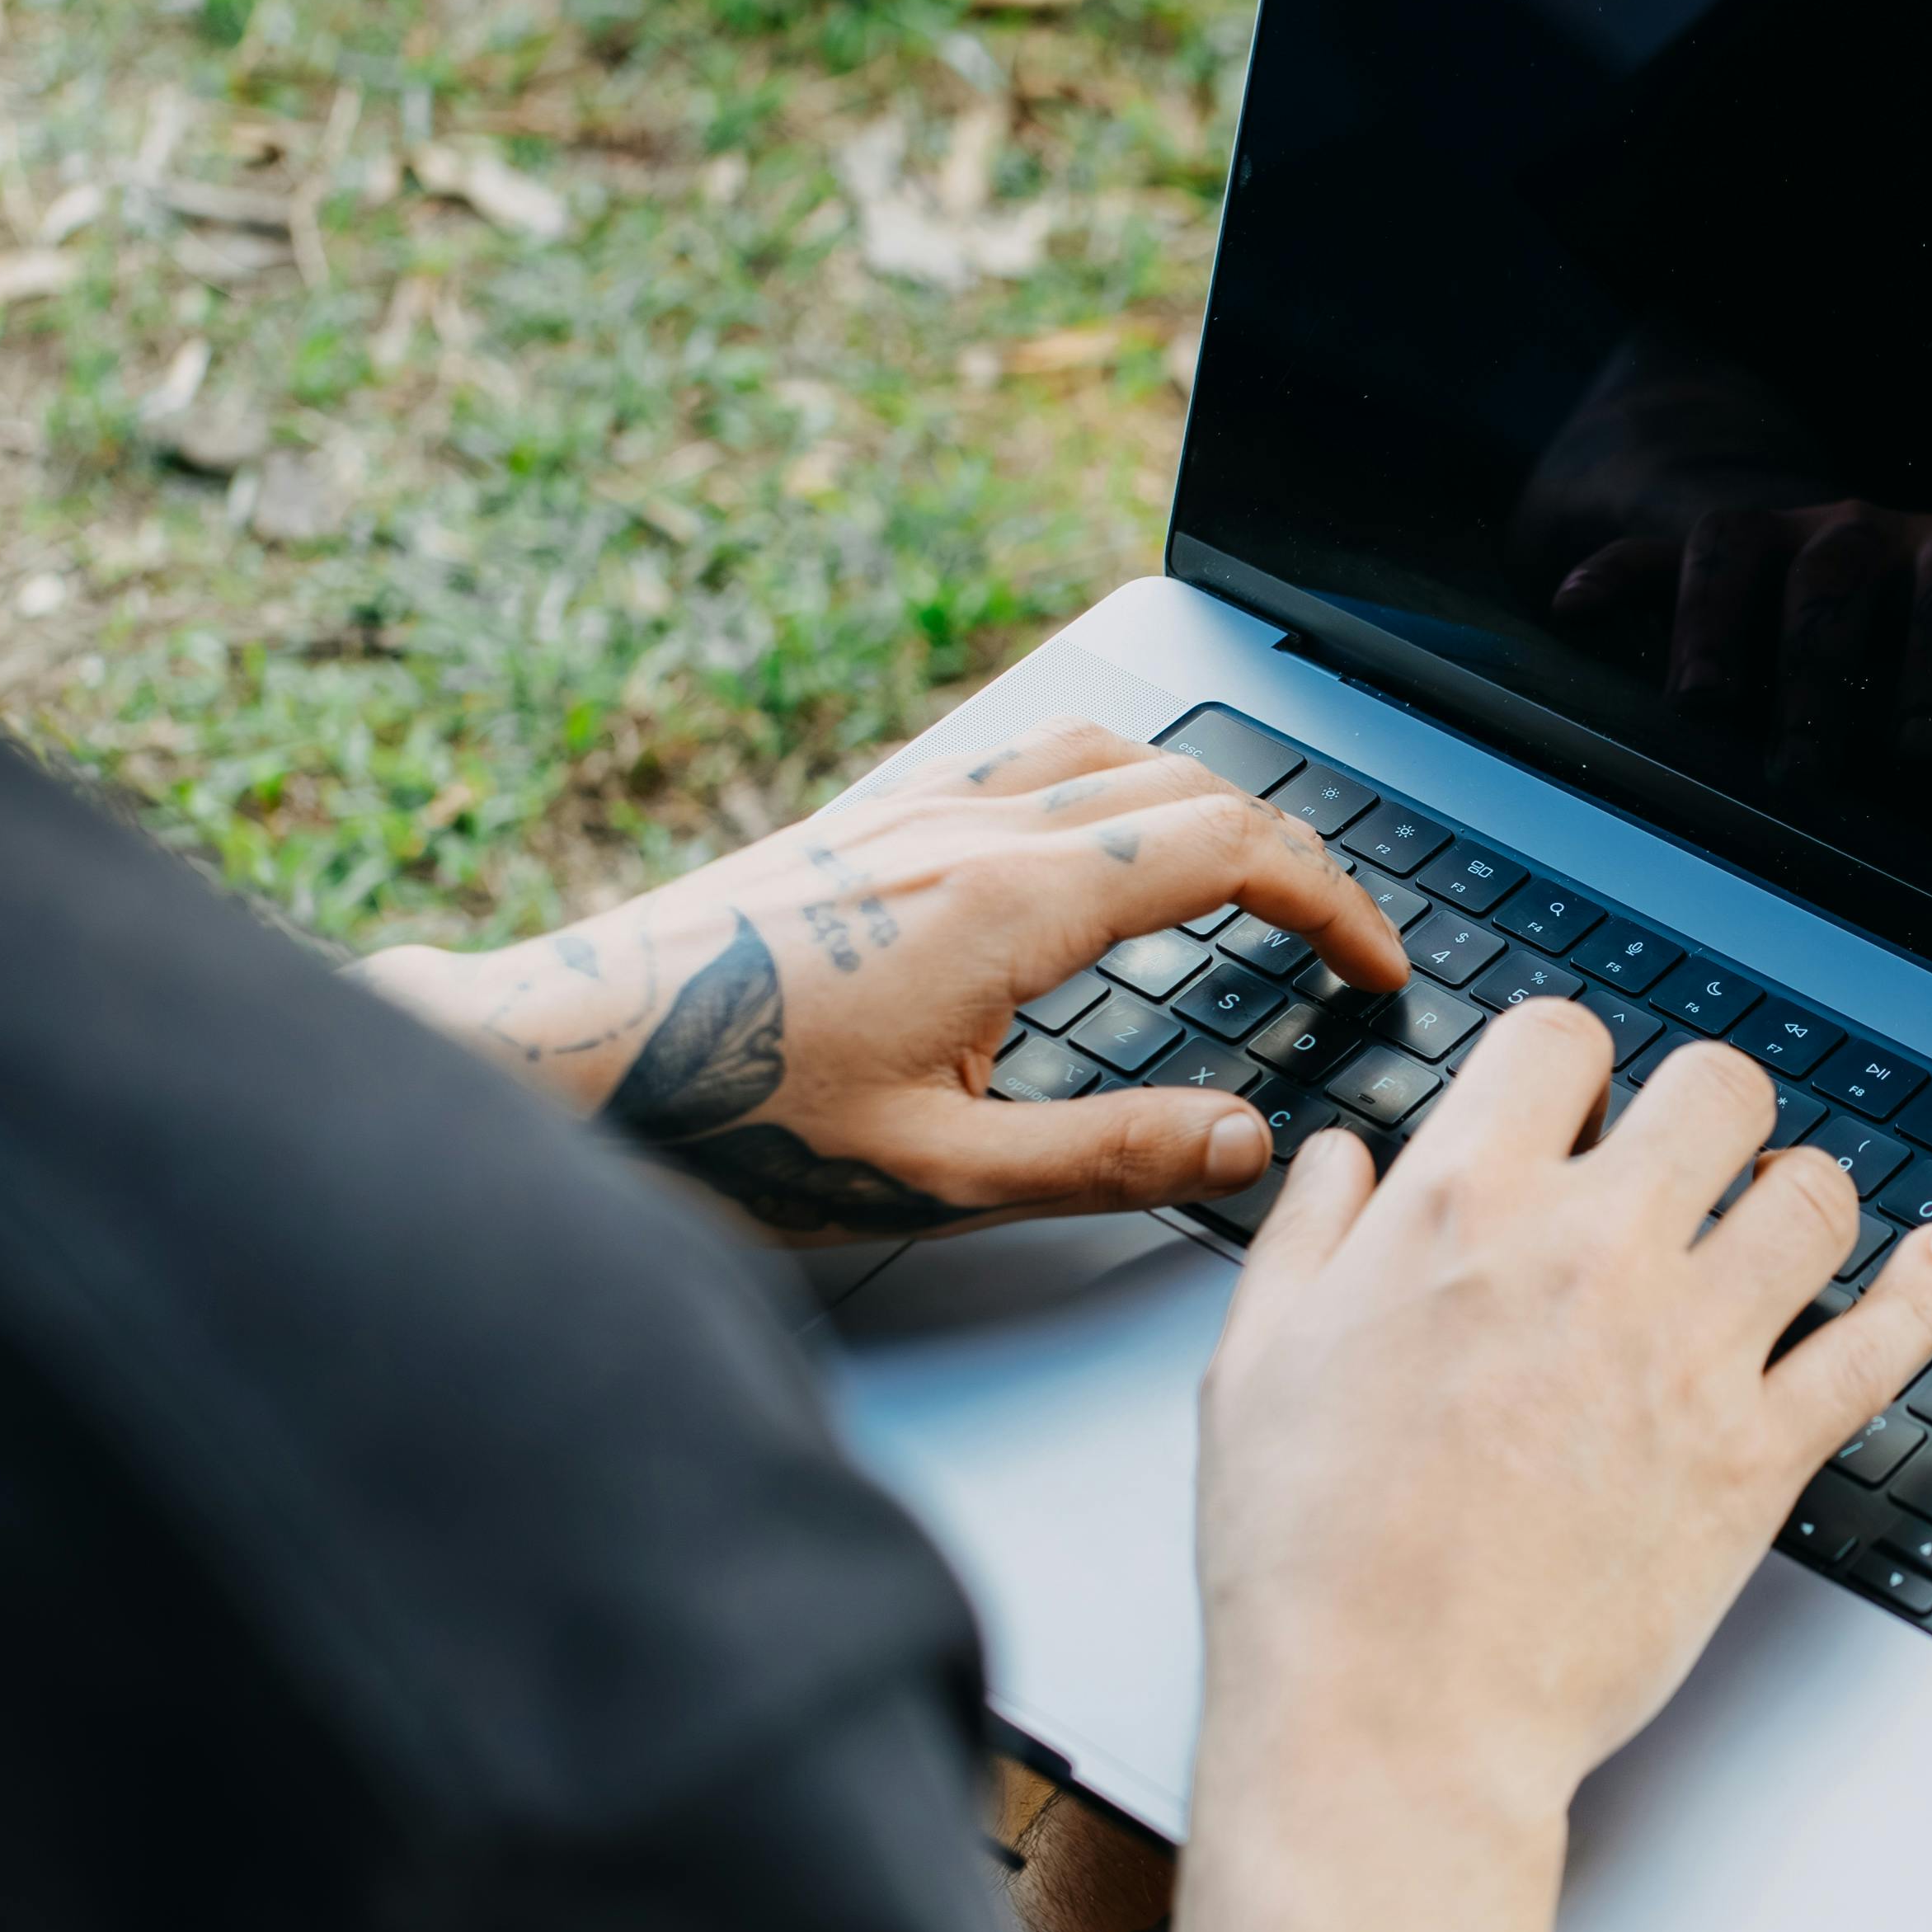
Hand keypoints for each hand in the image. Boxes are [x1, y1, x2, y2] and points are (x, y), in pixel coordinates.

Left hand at [358, 721, 1405, 1240]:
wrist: (557, 1057)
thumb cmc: (724, 1123)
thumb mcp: (935, 1178)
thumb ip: (1106, 1157)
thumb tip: (1247, 1143)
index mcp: (1009, 903)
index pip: (1230, 848)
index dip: (1333, 901)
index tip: (1374, 965)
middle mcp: (967, 830)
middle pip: (1186, 783)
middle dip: (1290, 850)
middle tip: (1337, 934)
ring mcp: (909, 814)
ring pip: (1104, 752)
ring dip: (1201, 798)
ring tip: (1246, 878)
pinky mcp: (860, 825)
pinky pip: (1019, 759)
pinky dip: (1105, 782)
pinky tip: (1094, 841)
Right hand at [1194, 1000, 1931, 1832]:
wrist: (1390, 1721)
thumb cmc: (1311, 1566)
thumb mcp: (1253, 1368)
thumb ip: (1308, 1242)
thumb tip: (1345, 1166)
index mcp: (1459, 1210)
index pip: (1559, 1041)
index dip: (1571, 1066)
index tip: (1574, 1111)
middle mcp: (1590, 1251)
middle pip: (1716, 1089)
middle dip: (1704, 1114)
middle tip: (1690, 1160)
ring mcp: (1690, 1349)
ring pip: (1814, 1195)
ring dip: (1800, 1198)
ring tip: (1778, 1226)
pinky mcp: (1760, 1455)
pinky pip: (1884, 1342)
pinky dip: (1925, 1292)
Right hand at [1554, 494, 1931, 790]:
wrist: (1857, 598)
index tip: (1924, 752)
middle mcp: (1861, 532)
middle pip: (1834, 578)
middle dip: (1819, 673)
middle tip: (1806, 772)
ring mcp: (1772, 535)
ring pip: (1734, 548)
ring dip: (1715, 624)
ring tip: (1699, 703)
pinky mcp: (1692, 557)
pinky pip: (1643, 555)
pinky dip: (1608, 578)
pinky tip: (1573, 609)